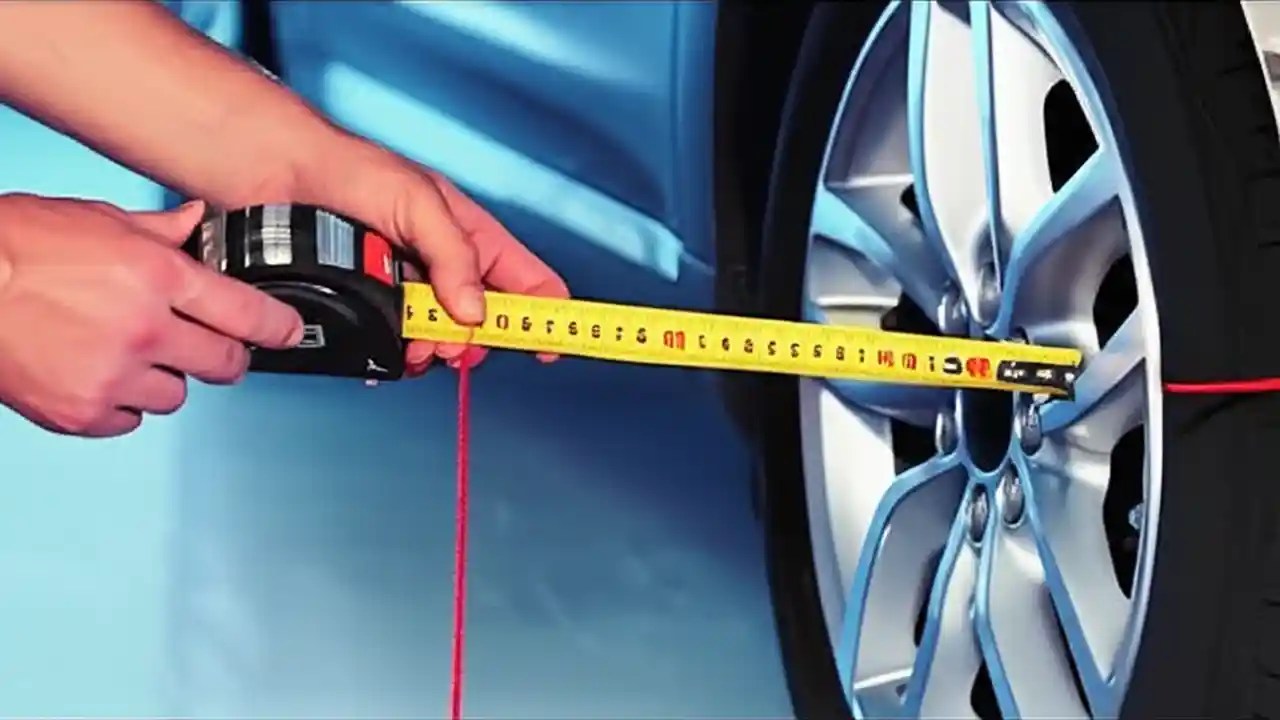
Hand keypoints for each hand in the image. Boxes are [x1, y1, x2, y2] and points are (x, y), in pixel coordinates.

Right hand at [0, 194, 303, 436]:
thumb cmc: (15, 247)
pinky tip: (97, 371)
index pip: (247, 313)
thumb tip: (198, 221)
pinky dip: (122, 403)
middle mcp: (143, 329)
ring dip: (165, 376)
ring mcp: (113, 377)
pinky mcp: (82, 413)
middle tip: (209, 343)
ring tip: (125, 348)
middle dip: (225, 354)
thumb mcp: (97, 221)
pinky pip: (132, 420)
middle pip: (224, 363)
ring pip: (178, 394)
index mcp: (155, 276)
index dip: (278, 327)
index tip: (288, 332)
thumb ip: (159, 230)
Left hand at [312, 149, 569, 374]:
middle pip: (484, 323)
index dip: (546, 315)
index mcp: (470, 236)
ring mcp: (409, 290)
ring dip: (431, 350)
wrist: (276, 174)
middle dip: (473, 341)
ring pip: (439, 340)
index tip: (551, 346)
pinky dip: (394, 356)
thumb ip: (453, 256)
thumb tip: (475, 311)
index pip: (527, 280)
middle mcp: (444, 266)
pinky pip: (395, 345)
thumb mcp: (418, 203)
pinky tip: (386, 353)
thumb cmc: (349, 168)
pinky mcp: (372, 307)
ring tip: (413, 344)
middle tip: (452, 344)